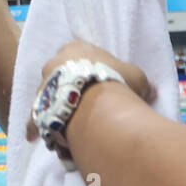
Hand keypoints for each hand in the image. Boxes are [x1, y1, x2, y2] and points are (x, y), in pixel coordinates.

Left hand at [25, 39, 152, 141]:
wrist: (97, 105)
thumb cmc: (117, 83)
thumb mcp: (136, 76)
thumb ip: (137, 80)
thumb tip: (150, 90)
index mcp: (76, 48)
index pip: (77, 52)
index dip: (87, 66)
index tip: (96, 78)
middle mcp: (54, 62)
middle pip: (59, 73)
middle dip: (69, 86)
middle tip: (83, 101)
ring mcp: (43, 84)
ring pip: (47, 95)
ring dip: (56, 105)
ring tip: (69, 120)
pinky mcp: (38, 107)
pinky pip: (35, 118)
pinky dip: (36, 127)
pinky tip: (36, 137)